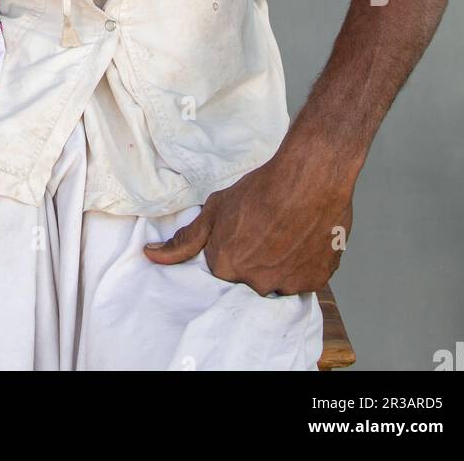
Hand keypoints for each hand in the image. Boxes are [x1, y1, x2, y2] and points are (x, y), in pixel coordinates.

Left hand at [142, 149, 352, 294]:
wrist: (310, 178)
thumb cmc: (262, 189)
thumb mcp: (216, 209)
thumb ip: (184, 239)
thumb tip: (150, 255)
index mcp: (225, 267)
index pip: (222, 271)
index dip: (232, 250)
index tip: (242, 235)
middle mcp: (254, 283)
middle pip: (249, 281)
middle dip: (254, 262)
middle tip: (265, 233)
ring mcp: (286, 285)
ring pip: (277, 283)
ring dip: (279, 266)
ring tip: (285, 235)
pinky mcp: (313, 282)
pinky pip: (303, 281)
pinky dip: (302, 266)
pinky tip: (302, 240)